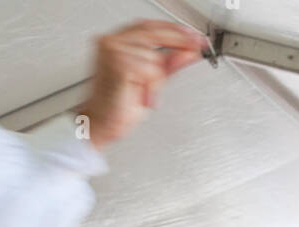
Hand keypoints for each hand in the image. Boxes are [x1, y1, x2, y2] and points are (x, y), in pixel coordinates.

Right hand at [77, 21, 209, 148]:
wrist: (100, 126)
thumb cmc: (118, 108)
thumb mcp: (151, 82)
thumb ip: (168, 64)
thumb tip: (188, 51)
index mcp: (116, 42)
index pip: (148, 27)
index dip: (173, 29)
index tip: (193, 36)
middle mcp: (111, 42)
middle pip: (152, 32)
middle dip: (178, 39)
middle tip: (197, 45)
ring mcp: (112, 51)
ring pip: (154, 57)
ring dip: (157, 80)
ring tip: (144, 94)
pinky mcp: (118, 64)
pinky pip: (150, 71)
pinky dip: (152, 86)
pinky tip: (141, 96)